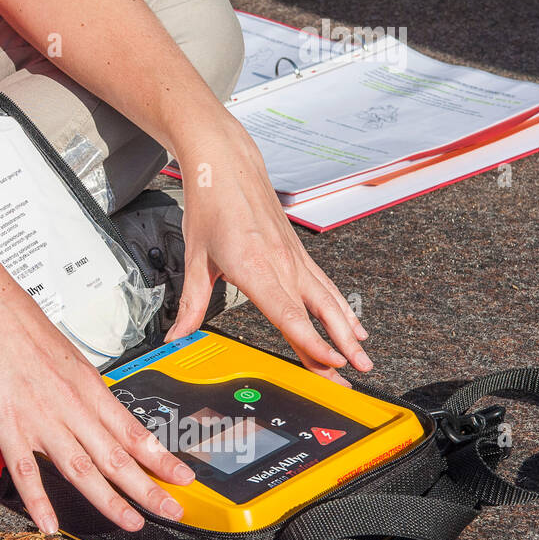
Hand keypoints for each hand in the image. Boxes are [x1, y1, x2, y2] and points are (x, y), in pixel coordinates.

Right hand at [0, 272, 196, 534]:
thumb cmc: (22, 326)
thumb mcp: (68, 356)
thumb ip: (82, 388)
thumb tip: (98, 405)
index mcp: (89, 388)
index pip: (133, 431)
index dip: (160, 458)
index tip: (183, 477)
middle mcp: (72, 407)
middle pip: (116, 456)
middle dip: (149, 488)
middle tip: (173, 511)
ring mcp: (41, 420)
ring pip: (82, 469)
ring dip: (109, 500)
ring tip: (131, 522)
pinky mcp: (8, 427)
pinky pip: (27, 471)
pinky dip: (39, 501)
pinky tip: (50, 524)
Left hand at [167, 124, 371, 383]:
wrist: (225, 163)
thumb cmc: (210, 205)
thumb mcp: (194, 258)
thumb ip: (191, 304)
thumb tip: (176, 336)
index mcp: (253, 266)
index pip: (288, 313)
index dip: (310, 341)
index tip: (329, 363)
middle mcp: (280, 262)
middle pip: (316, 313)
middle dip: (337, 348)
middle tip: (354, 377)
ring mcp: (294, 256)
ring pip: (328, 299)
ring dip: (347, 329)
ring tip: (362, 357)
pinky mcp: (298, 251)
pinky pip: (324, 284)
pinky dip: (341, 307)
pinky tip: (350, 324)